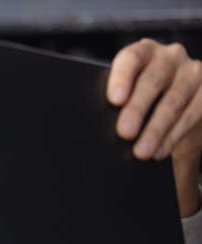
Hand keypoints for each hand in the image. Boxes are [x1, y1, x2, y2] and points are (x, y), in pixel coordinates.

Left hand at [107, 38, 201, 216]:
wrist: (176, 112)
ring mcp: (192, 73)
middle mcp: (169, 57)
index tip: (114, 100)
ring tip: (140, 152)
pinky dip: (173, 136)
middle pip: (152, 80)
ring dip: (156, 129)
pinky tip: (159, 151)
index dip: (122, 77)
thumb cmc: (140, 104)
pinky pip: (192, 114)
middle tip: (124, 132)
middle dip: (137, 108)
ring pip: (173, 100)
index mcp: (142, 53)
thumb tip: (91, 127)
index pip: (131, 58)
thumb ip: (116, 104)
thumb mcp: (127, 98)